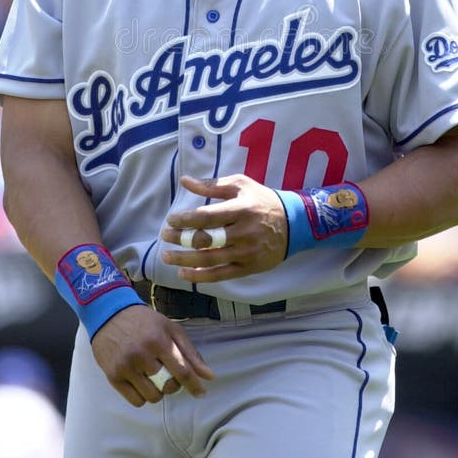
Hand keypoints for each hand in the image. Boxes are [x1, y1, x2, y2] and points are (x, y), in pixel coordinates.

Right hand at [91, 304, 213, 406]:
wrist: (109, 315)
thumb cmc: (144, 322)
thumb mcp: (170, 328)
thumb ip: (190, 352)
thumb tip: (209, 376)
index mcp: (159, 340)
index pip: (182, 370)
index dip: (194, 385)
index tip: (201, 393)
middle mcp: (142, 354)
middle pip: (168, 387)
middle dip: (173, 384)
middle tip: (168, 373)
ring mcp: (126, 367)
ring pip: (153, 397)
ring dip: (158, 391)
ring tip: (153, 376)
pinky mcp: (113, 377)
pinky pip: (136, 401)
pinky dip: (143, 396)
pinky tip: (141, 381)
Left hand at [160, 174, 288, 281]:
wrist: (293, 224)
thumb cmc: (261, 200)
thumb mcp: (240, 185)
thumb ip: (212, 184)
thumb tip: (185, 180)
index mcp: (241, 208)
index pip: (207, 217)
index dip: (186, 220)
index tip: (170, 220)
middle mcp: (244, 231)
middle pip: (206, 239)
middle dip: (181, 239)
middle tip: (164, 235)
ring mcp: (246, 252)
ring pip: (210, 259)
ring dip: (184, 260)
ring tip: (166, 256)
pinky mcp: (249, 267)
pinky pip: (221, 275)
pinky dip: (200, 276)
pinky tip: (184, 273)